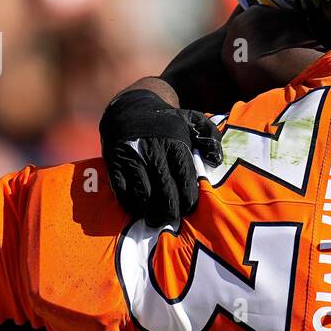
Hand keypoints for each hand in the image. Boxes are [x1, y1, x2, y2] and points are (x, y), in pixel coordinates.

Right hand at [100, 88, 223, 228]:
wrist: (130, 108)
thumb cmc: (167, 121)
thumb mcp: (192, 120)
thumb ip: (209, 137)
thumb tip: (216, 160)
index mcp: (175, 143)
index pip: (185, 178)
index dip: (188, 198)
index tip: (188, 207)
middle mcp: (154, 152)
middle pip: (165, 191)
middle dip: (171, 211)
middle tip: (172, 222)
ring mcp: (132, 158)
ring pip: (144, 194)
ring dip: (150, 212)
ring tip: (156, 220)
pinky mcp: (115, 163)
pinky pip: (123, 191)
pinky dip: (130, 204)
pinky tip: (138, 209)